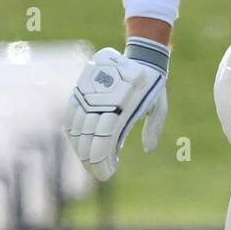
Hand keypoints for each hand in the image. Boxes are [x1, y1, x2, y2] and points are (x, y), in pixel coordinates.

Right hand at [64, 39, 169, 181]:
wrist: (140, 55)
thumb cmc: (152, 84)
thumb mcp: (160, 106)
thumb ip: (153, 128)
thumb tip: (148, 149)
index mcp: (122, 108)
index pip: (105, 141)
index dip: (102, 161)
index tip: (107, 173)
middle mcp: (103, 102)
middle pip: (89, 139)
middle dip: (91, 161)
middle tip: (98, 174)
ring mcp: (90, 95)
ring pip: (77, 129)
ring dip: (80, 149)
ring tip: (88, 163)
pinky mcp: (82, 89)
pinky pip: (70, 114)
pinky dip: (72, 132)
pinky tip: (78, 144)